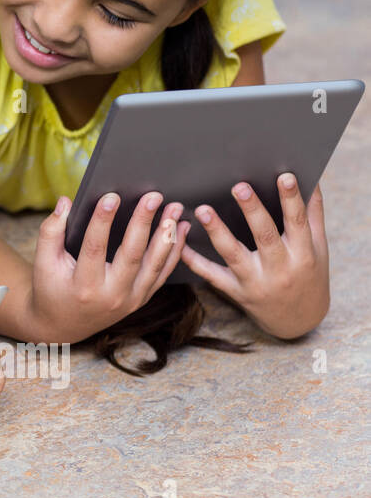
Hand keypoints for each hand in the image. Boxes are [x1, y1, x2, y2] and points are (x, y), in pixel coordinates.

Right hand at [32, 191, 190, 341]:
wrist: (64, 324)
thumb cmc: (51, 288)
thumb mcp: (43, 263)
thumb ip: (51, 232)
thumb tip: (65, 202)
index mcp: (83, 286)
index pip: (94, 248)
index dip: (102, 221)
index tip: (111, 196)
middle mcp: (111, 296)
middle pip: (131, 255)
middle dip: (143, 222)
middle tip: (153, 196)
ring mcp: (131, 300)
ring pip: (154, 265)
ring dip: (167, 234)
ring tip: (175, 207)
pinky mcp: (142, 298)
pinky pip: (162, 273)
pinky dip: (174, 250)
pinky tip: (180, 228)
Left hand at [180, 175, 328, 338]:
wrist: (300, 321)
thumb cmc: (309, 274)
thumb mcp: (318, 248)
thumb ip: (313, 215)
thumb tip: (312, 180)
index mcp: (303, 254)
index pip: (297, 222)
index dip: (291, 200)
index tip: (284, 176)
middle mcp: (279, 269)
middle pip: (264, 236)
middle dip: (252, 211)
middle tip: (239, 187)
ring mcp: (255, 282)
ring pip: (233, 255)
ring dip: (217, 232)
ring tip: (203, 210)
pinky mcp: (236, 292)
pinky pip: (211, 275)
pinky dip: (194, 260)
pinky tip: (179, 243)